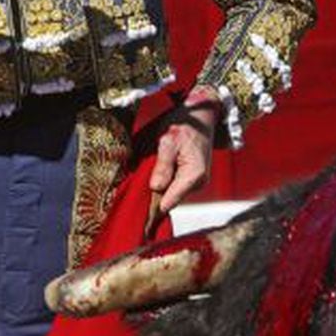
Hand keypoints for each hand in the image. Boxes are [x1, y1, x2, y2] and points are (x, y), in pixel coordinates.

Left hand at [149, 88, 220, 214]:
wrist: (200, 116)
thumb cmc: (184, 125)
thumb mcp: (167, 141)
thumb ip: (162, 166)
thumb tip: (155, 188)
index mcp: (193, 175)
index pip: (169, 202)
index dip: (151, 210)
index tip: (138, 219)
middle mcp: (199, 183)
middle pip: (169, 200)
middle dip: (152, 197)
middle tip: (135, 193)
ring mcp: (197, 182)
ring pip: (171, 194)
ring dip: (158, 188)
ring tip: (147, 175)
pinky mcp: (194, 179)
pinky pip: (175, 187)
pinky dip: (164, 182)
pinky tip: (157, 173)